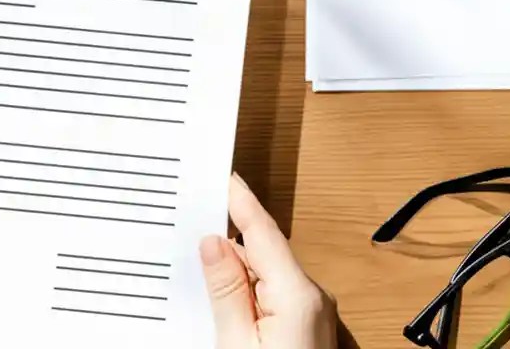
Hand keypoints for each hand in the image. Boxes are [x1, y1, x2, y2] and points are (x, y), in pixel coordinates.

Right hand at [200, 174, 337, 348]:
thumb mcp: (236, 344)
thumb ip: (226, 293)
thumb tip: (214, 245)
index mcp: (299, 294)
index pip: (263, 232)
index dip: (241, 200)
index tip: (225, 176)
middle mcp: (314, 297)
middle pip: (263, 254)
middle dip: (229, 243)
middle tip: (194, 228)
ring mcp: (315, 313)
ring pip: (267, 276)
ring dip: (238, 273)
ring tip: (203, 279)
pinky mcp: (309, 327)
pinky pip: (275, 296)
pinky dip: (250, 293)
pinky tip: (228, 305)